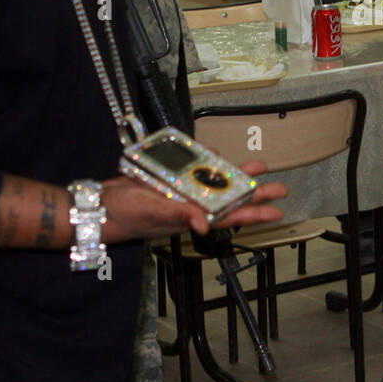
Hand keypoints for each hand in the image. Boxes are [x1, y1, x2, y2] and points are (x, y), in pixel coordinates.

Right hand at [100, 160, 286, 240]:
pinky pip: (196, 171)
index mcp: (193, 217)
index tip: (276, 211)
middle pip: (230, 199)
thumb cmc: (128, 215)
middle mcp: (192, 205)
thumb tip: (206, 226)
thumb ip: (181, 217)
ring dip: (237, 176)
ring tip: (259, 167)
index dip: (254, 214)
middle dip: (254, 193)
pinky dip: (208, 163)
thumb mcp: (156, 214)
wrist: (103, 202)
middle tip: (279, 186)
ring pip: (217, 183)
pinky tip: (219, 155)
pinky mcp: (172, 180)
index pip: (230, 216)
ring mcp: (183, 193)